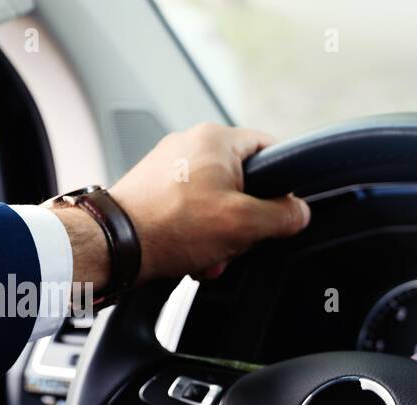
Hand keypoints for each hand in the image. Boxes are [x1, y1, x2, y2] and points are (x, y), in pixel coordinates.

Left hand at [53, 123, 308, 287]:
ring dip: (221, 234)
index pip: (272, 150)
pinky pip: (192, 209)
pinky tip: (192, 254)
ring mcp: (170, 164)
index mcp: (217, 138)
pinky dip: (198, 234)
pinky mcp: (155, 187)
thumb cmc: (172, 227)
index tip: (282, 211)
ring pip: (218, 201)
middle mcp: (191, 143)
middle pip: (244, 182)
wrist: (117, 245)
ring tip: (209, 254)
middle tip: (237, 242)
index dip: (284, 185)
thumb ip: (284, 216)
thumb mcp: (245, 224)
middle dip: (245, 221)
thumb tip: (300, 212)